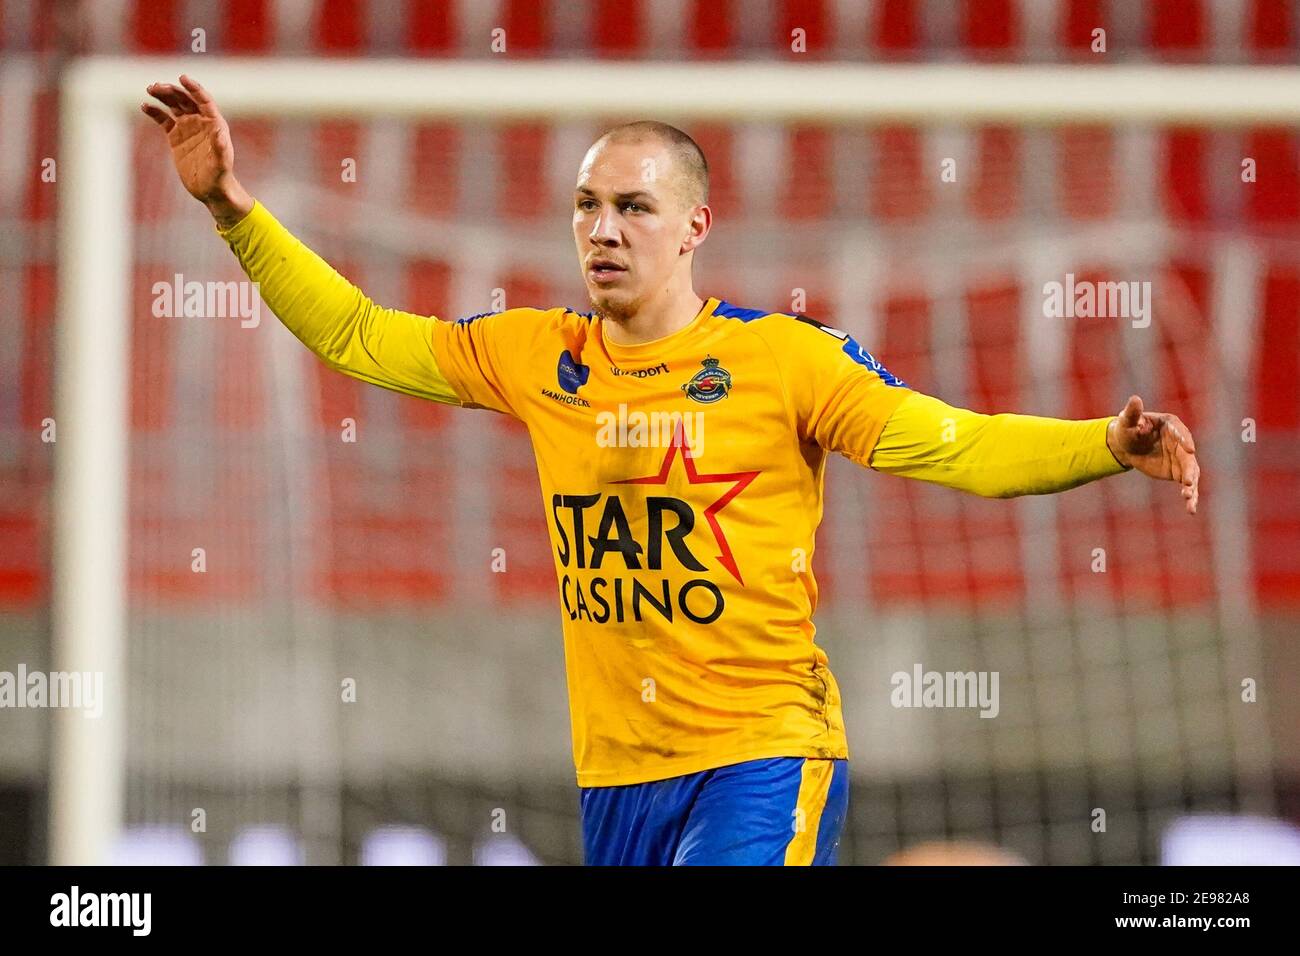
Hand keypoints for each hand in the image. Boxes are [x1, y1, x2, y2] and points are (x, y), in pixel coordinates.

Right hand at [141, 74, 252, 228]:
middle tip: (157, 86)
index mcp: (215, 124)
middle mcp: (201, 123)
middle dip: (172, 90)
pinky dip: (154, 111)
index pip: (204, 100)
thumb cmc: (220, 178)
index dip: (194, 88)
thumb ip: (221, 149)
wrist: (210, 190)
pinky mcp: (175, 137)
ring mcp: (187, 128)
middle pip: (186, 99)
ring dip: (162, 95)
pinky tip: (144, 106)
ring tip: (149, 89)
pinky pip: (163, 119)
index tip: (182, 78)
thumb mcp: (221, 164)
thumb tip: (220, 134)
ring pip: (174, 105)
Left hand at [1106, 394, 1199, 514]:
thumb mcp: (1127, 421)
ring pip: (1191, 473)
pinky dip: (1190, 496)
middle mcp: (1181, 441)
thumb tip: (1135, 399)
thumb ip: (1133, 413)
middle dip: (1190, 469)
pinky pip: (1187, 485)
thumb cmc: (1127, 428)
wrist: (1127, 445)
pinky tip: (1191, 508)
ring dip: (1192, 486)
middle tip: (1188, 481)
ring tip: (1189, 498)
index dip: (1185, 439)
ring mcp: (1181, 458)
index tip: (1189, 448)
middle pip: (1189, 456)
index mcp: (1171, 425)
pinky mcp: (1178, 472)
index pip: (1181, 432)